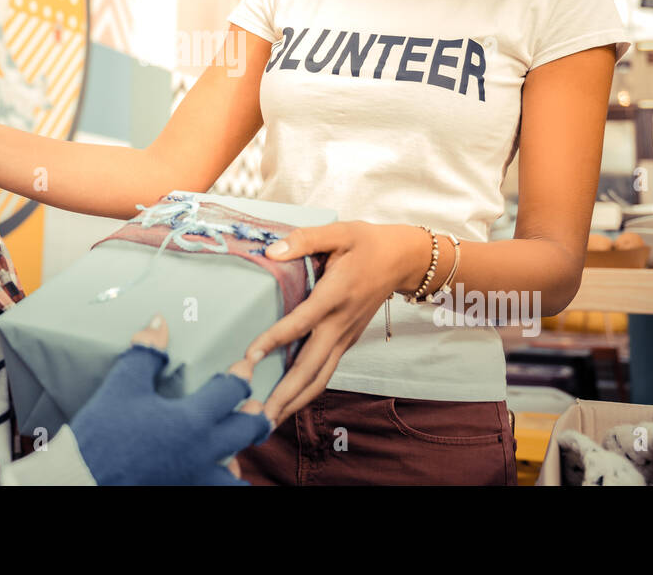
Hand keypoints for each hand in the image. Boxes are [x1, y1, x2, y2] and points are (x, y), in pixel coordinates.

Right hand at [70, 315, 271, 484]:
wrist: (81, 481)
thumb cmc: (102, 432)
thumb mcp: (123, 385)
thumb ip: (146, 352)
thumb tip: (159, 321)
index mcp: (192, 420)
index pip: (232, 391)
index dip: (241, 374)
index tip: (244, 365)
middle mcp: (202, 451)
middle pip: (247, 431)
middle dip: (256, 416)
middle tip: (255, 407)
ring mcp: (194, 479)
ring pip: (236, 475)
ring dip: (240, 459)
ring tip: (236, 451)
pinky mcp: (182, 492)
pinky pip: (213, 491)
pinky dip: (220, 483)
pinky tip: (214, 476)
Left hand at [247, 221, 422, 423]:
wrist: (403, 260)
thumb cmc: (368, 243)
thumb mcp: (339, 232)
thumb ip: (304, 240)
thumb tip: (271, 251)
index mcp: (335, 295)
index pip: (300, 323)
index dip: (274, 340)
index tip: (249, 357)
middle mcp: (339, 324)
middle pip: (310, 368)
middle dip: (284, 394)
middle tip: (257, 416)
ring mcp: (344, 337)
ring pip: (319, 378)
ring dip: (293, 402)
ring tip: (267, 421)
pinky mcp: (346, 342)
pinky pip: (324, 372)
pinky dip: (305, 391)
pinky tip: (286, 402)